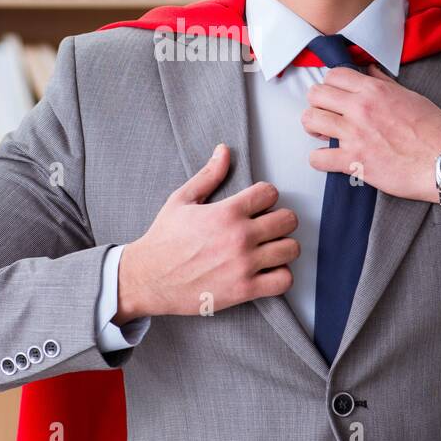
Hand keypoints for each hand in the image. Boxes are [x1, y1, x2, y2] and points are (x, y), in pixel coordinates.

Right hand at [115, 144, 298, 322]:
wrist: (149, 278)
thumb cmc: (164, 240)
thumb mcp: (181, 200)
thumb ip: (208, 175)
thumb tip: (224, 150)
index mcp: (227, 212)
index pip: (270, 193)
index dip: (266, 196)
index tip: (258, 204)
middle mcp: (239, 237)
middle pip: (287, 220)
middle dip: (280, 219)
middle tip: (268, 225)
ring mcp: (244, 265)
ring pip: (291, 249)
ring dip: (284, 246)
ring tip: (270, 247)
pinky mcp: (244, 290)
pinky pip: (283, 280)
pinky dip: (281, 275)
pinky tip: (268, 270)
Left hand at [302, 62, 440, 202]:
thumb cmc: (435, 132)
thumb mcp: (411, 97)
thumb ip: (385, 84)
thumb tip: (370, 71)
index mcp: (375, 90)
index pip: (334, 74)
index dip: (331, 84)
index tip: (335, 94)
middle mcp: (361, 108)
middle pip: (316, 94)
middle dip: (318, 103)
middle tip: (326, 113)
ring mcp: (355, 135)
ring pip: (311, 120)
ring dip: (314, 127)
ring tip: (323, 133)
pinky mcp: (354, 161)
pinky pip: (318, 158)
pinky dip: (319, 159)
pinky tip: (329, 159)